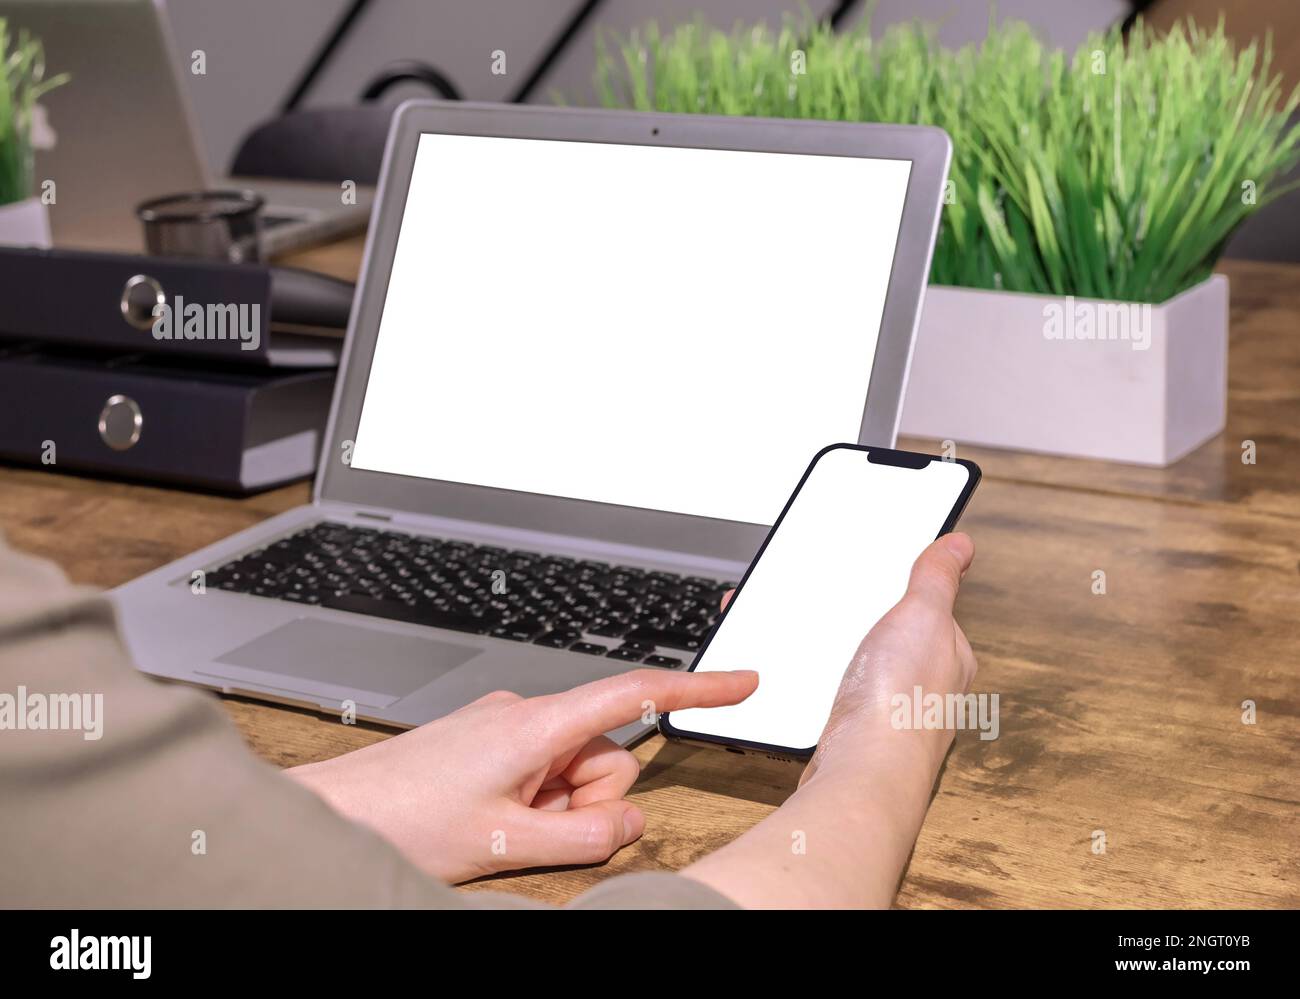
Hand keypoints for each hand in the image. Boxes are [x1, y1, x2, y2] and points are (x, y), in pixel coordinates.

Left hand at [288, 668, 757, 883]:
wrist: (336, 809)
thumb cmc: (404, 817)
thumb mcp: (506, 844)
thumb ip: (586, 833)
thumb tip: (631, 819)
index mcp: (537, 725)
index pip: (636, 695)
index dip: (696, 689)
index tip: (742, 682)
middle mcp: (526, 714)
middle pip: (607, 752)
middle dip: (586, 798)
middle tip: (530, 827)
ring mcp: (506, 727)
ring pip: (575, 768)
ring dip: (555, 805)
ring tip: (500, 825)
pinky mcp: (489, 742)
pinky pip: (541, 770)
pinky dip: (532, 800)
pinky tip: (487, 817)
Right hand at [683, 532, 977, 906]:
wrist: (862, 774)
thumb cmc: (900, 704)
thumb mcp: (922, 614)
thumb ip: (937, 577)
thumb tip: (961, 545)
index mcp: (948, 652)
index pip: (927, 606)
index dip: (896, 587)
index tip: (865, 573)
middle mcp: (926, 686)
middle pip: (887, 635)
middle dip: (854, 616)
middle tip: (826, 600)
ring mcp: (889, 711)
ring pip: (858, 665)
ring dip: (832, 650)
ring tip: (806, 633)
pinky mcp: (855, 733)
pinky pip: (835, 694)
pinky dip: (818, 681)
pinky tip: (805, 677)